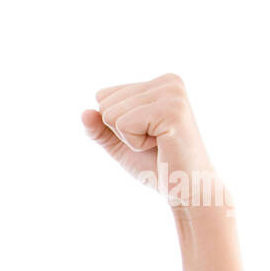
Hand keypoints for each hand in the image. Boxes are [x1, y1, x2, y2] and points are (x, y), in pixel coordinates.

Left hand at [82, 73, 230, 209]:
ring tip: (158, 144)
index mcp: (158, 83)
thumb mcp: (119, 143)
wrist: (186, 189)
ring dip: (129, 139)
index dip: (115, 125)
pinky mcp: (172, 110)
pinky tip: (161, 145)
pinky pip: (124, 124)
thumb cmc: (156, 165)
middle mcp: (168, 81)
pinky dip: (135, 143)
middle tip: (153, 143)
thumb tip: (83, 112)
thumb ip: (98, 128)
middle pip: (105, 104)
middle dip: (121, 132)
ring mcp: (172, 93)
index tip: (146, 136)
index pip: (103, 96)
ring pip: (111, 114)